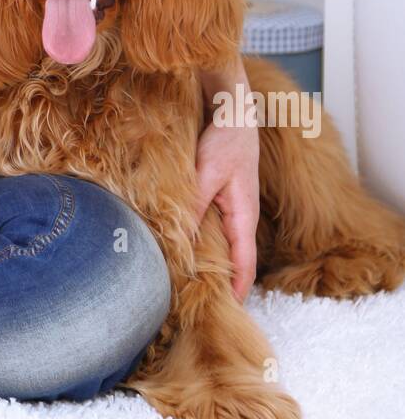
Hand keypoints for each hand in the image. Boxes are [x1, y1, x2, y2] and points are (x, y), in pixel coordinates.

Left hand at [193, 59, 259, 303]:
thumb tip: (181, 241)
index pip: (244, 265)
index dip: (236, 291)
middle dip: (218, 283)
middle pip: (231, 259)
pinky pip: (208, 223)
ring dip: (204, 260)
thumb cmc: (226, 136)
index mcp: (244, 216)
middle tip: (194, 307)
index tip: (223, 315)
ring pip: (217, 241)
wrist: (229, 103)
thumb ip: (195, 205)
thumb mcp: (207, 172)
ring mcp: (228, 204)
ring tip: (182, 284)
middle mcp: (239, 215)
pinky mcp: (215, 192)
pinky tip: (175, 243)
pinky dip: (196, 237)